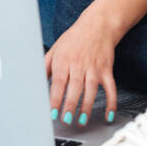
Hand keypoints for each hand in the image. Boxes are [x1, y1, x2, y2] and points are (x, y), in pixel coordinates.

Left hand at [45, 14, 118, 128]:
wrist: (98, 25)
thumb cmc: (74, 38)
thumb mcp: (55, 49)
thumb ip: (45, 66)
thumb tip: (35, 82)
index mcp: (64, 60)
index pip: (58, 82)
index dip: (55, 98)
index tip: (52, 112)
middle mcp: (79, 64)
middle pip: (74, 88)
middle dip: (70, 105)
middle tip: (66, 120)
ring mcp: (94, 68)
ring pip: (91, 90)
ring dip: (86, 107)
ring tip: (81, 121)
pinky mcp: (107, 70)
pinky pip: (110, 89)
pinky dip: (111, 102)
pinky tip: (108, 115)